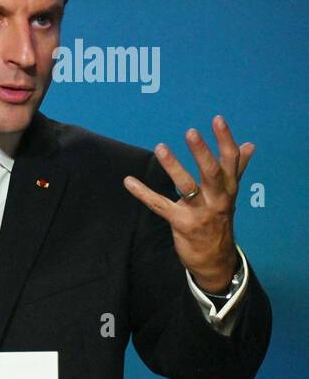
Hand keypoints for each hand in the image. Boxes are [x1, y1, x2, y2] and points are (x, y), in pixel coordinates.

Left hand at [122, 115, 252, 292]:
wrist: (216, 259)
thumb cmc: (220, 220)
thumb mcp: (230, 194)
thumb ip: (236, 168)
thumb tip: (249, 144)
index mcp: (228, 188)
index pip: (230, 160)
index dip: (225, 139)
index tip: (217, 119)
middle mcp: (217, 198)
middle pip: (211, 172)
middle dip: (202, 152)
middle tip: (190, 132)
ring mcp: (199, 212)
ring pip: (186, 186)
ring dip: (173, 167)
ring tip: (160, 147)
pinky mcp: (180, 223)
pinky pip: (159, 205)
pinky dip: (143, 193)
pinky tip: (129, 181)